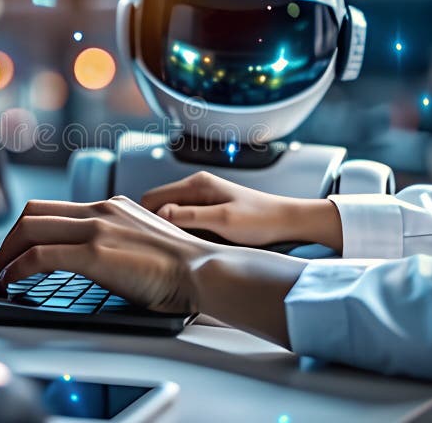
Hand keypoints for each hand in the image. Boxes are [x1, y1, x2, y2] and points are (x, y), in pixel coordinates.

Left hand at [0, 195, 216, 312]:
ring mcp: (96, 228)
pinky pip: (39, 255)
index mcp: (111, 207)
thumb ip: (116, 240)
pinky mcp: (95, 252)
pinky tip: (11, 283)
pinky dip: (16, 268)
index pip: (53, 209)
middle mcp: (100, 210)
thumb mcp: (142, 241)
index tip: (15, 252)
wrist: (203, 270)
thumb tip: (95, 259)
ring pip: (29, 229)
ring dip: (5, 255)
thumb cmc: (181, 266)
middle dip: (7, 241)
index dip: (25, 230)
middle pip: (33, 213)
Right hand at [141, 171, 342, 251]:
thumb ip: (189, 216)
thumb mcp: (222, 221)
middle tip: (160, 247)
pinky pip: (182, 218)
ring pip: (169, 213)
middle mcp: (196, 187)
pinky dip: (181, 231)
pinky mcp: (208, 209)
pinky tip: (189, 245)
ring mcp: (201, 197)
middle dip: (154, 224)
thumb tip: (159, 215)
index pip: (151, 198)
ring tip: (175, 247)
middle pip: (157, 205)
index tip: (148, 240)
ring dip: (168, 229)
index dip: (145, 219)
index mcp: (196, 184)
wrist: (287, 222)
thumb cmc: (260, 221)